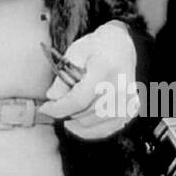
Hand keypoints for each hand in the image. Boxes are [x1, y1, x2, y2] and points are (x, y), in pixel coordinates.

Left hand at [38, 20, 138, 139]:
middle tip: (55, 104)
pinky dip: (89, 130)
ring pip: (92, 124)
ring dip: (75, 121)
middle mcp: (121, 88)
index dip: (58, 108)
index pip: (79, 100)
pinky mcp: (131, 110)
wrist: (121, 45)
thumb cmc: (95, 48)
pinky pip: (106, 130)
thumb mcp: (74, 54)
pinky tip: (78, 122)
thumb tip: (52, 98)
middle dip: (64, 112)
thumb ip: (63, 77)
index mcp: (105, 69)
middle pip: (85, 114)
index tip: (44, 108)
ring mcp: (129, 101)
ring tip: (67, 108)